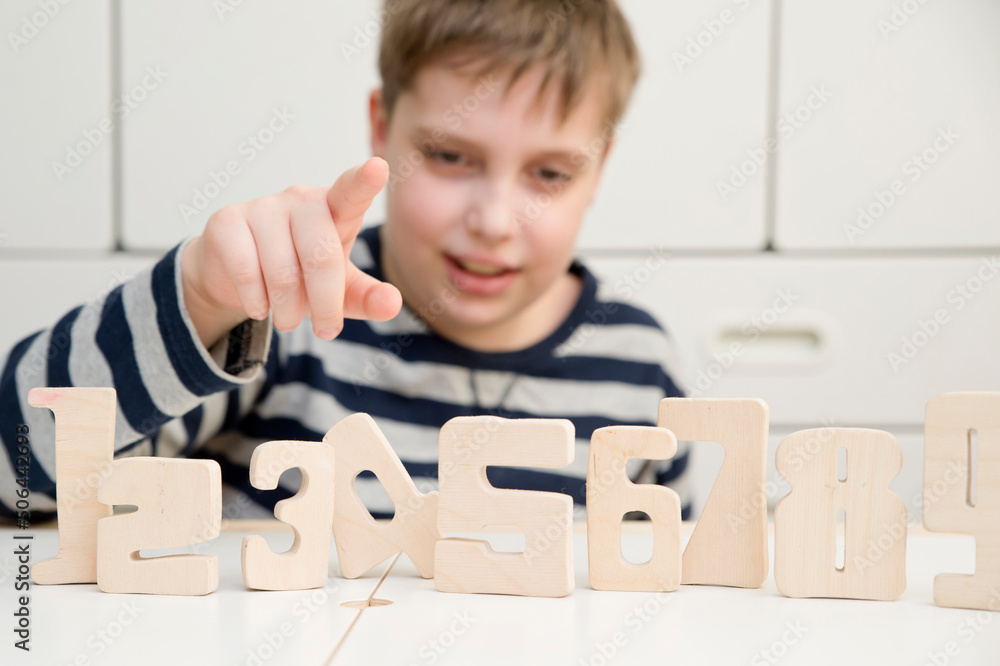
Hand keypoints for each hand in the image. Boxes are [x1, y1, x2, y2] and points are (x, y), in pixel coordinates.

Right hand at [181, 157, 401, 347]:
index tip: (379, 168)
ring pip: (282, 272)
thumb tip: (392, 304)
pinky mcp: (227, 221)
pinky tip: (260, 305)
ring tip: (286, 319)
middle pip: (321, 256)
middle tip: (325, 330)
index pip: (352, 192)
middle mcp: (301, 200)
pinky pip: (246, 272)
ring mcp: (262, 206)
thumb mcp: (340, 290)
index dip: (364, 181)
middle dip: (325, 304)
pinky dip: (257, 301)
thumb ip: (368, 297)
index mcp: (336, 210)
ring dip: (287, 310)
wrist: (236, 276)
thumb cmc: (301, 276)